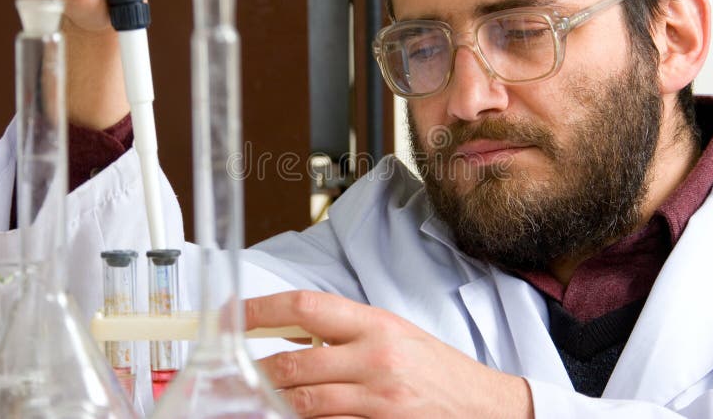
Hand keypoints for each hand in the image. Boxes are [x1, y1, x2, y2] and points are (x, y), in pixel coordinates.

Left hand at [247, 290, 533, 418]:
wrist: (483, 405)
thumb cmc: (436, 369)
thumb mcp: (393, 334)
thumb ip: (345, 332)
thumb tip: (290, 329)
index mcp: (376, 323)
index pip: (305, 306)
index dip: (259, 309)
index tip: (230, 316)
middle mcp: (375, 356)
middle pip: (295, 362)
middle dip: (257, 372)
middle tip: (234, 374)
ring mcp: (377, 397)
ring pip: (304, 402)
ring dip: (274, 403)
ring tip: (257, 400)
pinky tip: (294, 417)